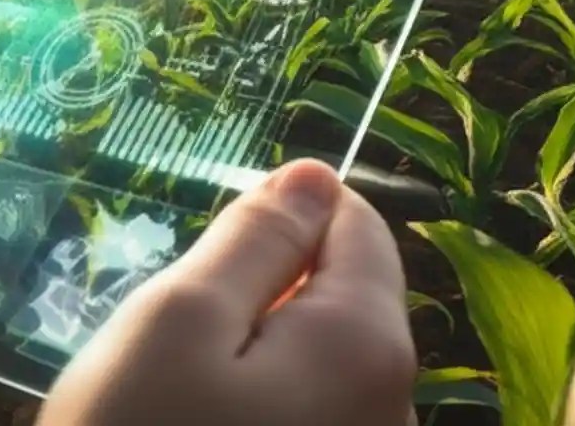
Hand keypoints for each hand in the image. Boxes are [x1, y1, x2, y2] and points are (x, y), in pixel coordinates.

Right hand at [38, 160, 415, 425]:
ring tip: (181, 395)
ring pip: (318, 358)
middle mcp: (396, 406)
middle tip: (181, 343)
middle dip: (261, 294)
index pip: (357, 224)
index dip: (280, 216)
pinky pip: (307, 412)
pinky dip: (257, 402)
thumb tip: (316, 173)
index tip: (209, 261)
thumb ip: (255, 239)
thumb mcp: (177, 318)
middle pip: (342, 296)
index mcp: (367, 344)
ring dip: (254, 352)